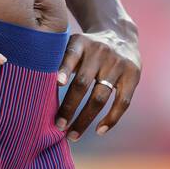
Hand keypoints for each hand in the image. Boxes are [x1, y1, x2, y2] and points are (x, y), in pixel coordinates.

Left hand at [56, 23, 140, 139]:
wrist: (120, 33)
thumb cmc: (87, 47)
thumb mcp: (74, 45)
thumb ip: (59, 61)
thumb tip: (36, 90)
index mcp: (81, 42)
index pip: (71, 55)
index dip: (64, 69)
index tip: (57, 84)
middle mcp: (101, 52)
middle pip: (83, 84)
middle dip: (69, 107)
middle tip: (58, 126)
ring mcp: (118, 64)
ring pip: (100, 97)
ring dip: (85, 119)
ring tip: (73, 135)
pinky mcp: (133, 75)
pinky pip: (123, 102)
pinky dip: (111, 119)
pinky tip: (99, 131)